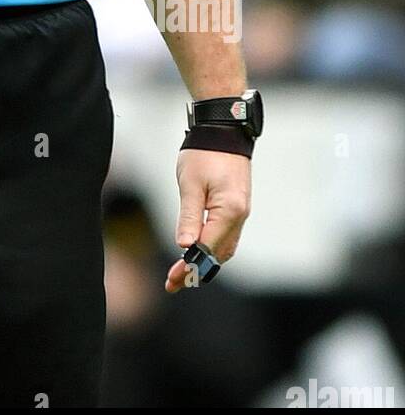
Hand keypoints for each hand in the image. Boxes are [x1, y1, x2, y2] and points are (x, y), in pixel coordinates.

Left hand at [164, 148, 250, 292]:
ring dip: (205, 261)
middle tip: (174, 283)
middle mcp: (240, 216)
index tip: (174, 279)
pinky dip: (211, 248)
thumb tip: (184, 245)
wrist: (223, 131)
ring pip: (224, 247)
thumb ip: (189, 216)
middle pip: (219, 253)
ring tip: (182, 274)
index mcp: (230, 211)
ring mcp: (240, 212)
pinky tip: (197, 252)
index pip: (208, 247)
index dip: (190, 265)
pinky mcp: (236, 207)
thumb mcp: (191, 184)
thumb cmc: (204, 153)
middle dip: (197, 269)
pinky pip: (225, 236)